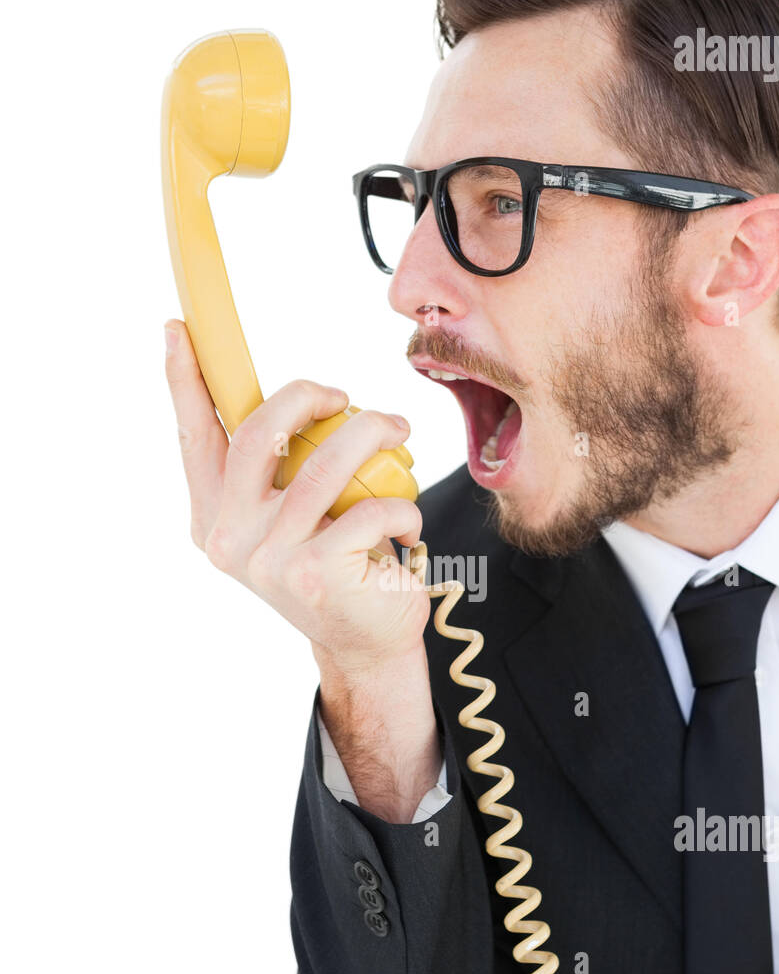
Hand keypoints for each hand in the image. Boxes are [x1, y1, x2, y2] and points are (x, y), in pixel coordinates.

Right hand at [163, 319, 429, 673]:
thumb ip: (280, 471)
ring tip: (398, 431)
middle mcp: (229, 537)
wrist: (369, 645)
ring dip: (372, 433)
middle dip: (306, 395)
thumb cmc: (340, 567)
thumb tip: (297, 401)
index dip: (185, 381)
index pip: (196, 437)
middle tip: (345, 396)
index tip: (178, 329)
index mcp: (215, 517)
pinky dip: (403, 506)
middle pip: (258, 433)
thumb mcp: (297, 517)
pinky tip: (406, 525)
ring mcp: (268, 558)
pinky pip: (370, 507)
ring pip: (325, 462)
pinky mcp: (314, 572)